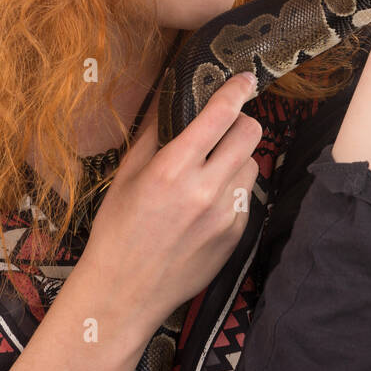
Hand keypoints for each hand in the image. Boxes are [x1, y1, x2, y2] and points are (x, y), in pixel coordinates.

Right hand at [75, 71, 260, 332]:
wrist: (125, 292)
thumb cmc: (117, 230)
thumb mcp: (127, 174)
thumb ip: (155, 132)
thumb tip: (174, 94)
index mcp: (173, 170)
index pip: (220, 115)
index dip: (237, 89)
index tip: (245, 78)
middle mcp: (205, 191)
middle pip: (251, 134)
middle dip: (241, 122)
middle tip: (224, 126)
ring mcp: (226, 215)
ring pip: (253, 164)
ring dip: (237, 157)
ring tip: (210, 168)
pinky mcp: (237, 235)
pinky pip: (246, 196)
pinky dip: (232, 189)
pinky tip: (207, 202)